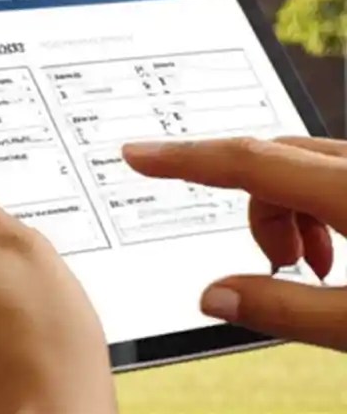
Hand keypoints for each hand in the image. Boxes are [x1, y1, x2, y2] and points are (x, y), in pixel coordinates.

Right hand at [123, 136, 346, 350]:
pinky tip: (340, 248)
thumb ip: (288, 310)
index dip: (183, 158)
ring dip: (288, 210)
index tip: (137, 155)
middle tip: (275, 262)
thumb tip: (213, 298)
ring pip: (303, 165)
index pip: (247, 161)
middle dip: (253, 210)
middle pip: (273, 162)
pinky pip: (333, 171)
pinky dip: (319, 205)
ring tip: (311, 263)